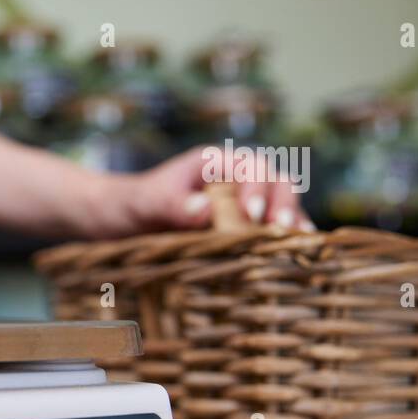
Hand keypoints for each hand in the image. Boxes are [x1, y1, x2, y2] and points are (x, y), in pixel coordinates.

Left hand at [107, 149, 312, 234]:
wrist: (118, 222)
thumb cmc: (130, 205)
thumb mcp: (144, 202)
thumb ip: (172, 203)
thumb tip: (206, 209)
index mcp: (215, 164)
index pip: (252, 166)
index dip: (257, 187)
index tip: (250, 214)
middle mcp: (235, 180)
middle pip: (275, 183)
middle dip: (283, 204)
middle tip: (281, 230)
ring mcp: (240, 204)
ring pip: (280, 205)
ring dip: (292, 222)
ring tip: (299, 244)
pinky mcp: (240, 228)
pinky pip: (269, 229)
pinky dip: (284, 239)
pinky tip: (296, 254)